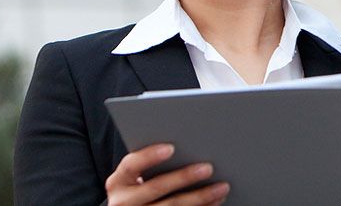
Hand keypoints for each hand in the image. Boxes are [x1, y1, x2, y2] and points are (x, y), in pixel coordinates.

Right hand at [106, 143, 229, 204]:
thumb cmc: (139, 184)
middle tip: (209, 167)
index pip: (131, 165)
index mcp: (118, 181)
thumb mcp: (136, 175)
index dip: (149, 156)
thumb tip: (189, 140)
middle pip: (156, 188)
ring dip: (200, 197)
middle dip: (184, 177)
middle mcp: (123, 202)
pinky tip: (216, 201)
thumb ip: (152, 161)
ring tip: (222, 186)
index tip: (171, 147)